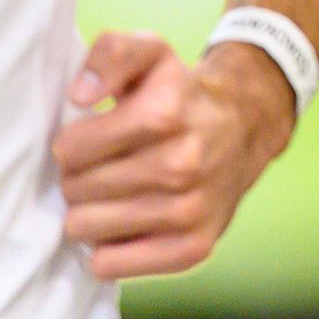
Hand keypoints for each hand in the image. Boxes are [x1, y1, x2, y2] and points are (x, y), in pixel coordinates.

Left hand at [53, 31, 295, 277]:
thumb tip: (80, 95)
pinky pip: (110, 265)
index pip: (70, 150)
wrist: (248, 124)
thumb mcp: (150, 53)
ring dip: (91, 211)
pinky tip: (126, 222)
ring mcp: (190, 210)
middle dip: (80, 177)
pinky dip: (109, 248)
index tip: (93, 137)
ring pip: (84, 229)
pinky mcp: (194, 247)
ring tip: (114, 193)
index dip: (74, 142)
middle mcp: (182, 164)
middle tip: (105, 165)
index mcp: (165, 113)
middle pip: (74, 190)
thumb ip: (110, 54)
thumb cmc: (181, 93)